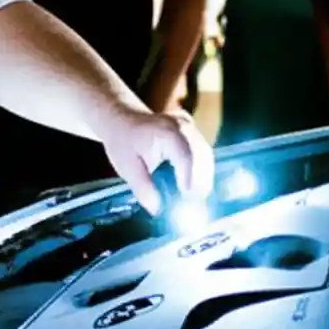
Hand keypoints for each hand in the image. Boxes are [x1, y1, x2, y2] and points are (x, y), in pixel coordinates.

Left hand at [93, 107, 213, 215]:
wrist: (122, 118)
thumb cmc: (122, 141)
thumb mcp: (126, 166)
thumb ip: (142, 188)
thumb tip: (157, 210)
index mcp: (166, 131)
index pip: (186, 155)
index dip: (191, 179)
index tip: (188, 199)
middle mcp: (184, 126)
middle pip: (202, 157)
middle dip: (200, 184)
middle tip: (193, 208)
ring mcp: (192, 129)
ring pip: (206, 157)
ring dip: (203, 181)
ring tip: (193, 202)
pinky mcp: (194, 135)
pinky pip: (204, 156)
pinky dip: (201, 174)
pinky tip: (194, 191)